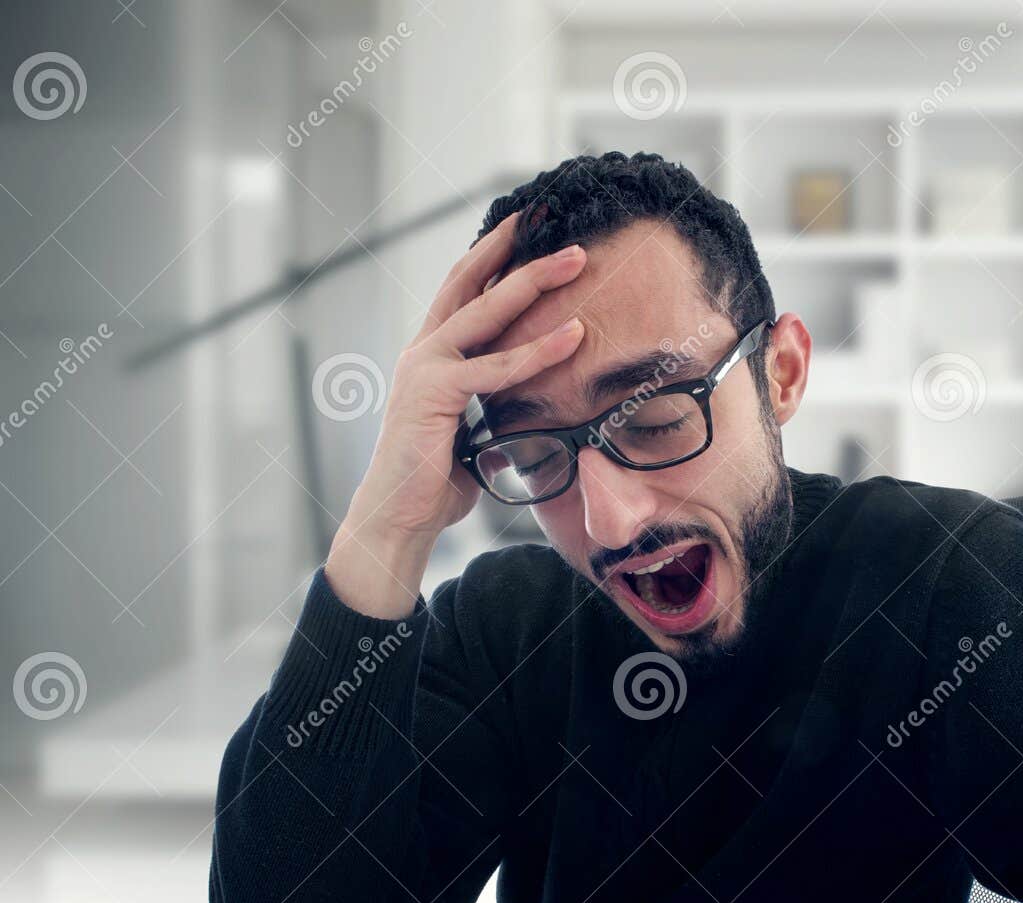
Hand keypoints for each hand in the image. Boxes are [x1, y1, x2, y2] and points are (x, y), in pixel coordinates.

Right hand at [326, 212, 587, 617]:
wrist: (398, 518)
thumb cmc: (434, 480)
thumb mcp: (472, 432)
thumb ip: (494, 411)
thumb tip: (528, 416)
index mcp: (432, 354)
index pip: (464, 289)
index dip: (495, 255)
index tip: (531, 228)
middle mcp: (424, 350)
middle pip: (472, 281)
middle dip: (515, 247)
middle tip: (555, 217)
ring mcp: (425, 367)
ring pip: (487, 311)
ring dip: (535, 281)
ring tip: (577, 259)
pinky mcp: (435, 393)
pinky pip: (497, 366)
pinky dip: (538, 350)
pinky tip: (574, 335)